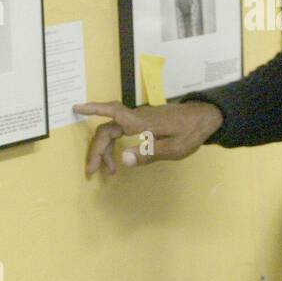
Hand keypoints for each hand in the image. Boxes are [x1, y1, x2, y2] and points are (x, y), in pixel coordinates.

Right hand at [73, 100, 222, 177]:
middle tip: (92, 172)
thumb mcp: (175, 148)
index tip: (75, 108)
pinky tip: (119, 158)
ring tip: (109, 172)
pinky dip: (115, 145)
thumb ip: (149, 153)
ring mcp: (139, 119)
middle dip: (96, 150)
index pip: (112, 113)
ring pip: (113, 131)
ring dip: (106, 150)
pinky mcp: (143, 122)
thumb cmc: (192, 131)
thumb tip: (122, 159)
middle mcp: (137, 117)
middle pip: (107, 130)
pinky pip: (121, 132)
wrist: (206, 116)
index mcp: (142, 121)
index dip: (93, 109)